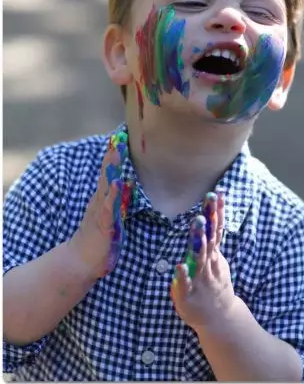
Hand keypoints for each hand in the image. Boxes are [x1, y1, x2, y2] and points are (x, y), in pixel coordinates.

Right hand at [69, 130, 132, 278]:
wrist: (80, 260)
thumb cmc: (100, 238)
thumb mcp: (111, 216)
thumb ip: (118, 200)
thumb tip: (129, 184)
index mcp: (103, 198)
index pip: (109, 173)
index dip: (114, 156)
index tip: (121, 138)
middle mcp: (100, 201)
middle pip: (106, 174)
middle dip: (112, 156)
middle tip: (118, 137)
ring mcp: (100, 211)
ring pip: (106, 185)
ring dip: (111, 169)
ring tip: (116, 152)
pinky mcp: (102, 224)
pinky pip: (108, 207)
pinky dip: (112, 195)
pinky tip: (117, 184)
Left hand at [171, 189, 236, 333]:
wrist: (220, 317)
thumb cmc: (214, 286)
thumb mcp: (217, 261)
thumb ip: (212, 242)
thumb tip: (210, 219)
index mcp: (214, 255)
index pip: (216, 228)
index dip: (217, 211)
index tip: (218, 192)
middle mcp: (209, 263)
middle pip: (210, 236)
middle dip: (210, 217)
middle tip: (209, 198)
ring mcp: (200, 278)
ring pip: (200, 256)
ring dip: (198, 239)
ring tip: (197, 222)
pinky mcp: (188, 294)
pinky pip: (185, 284)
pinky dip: (183, 275)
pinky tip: (179, 266)